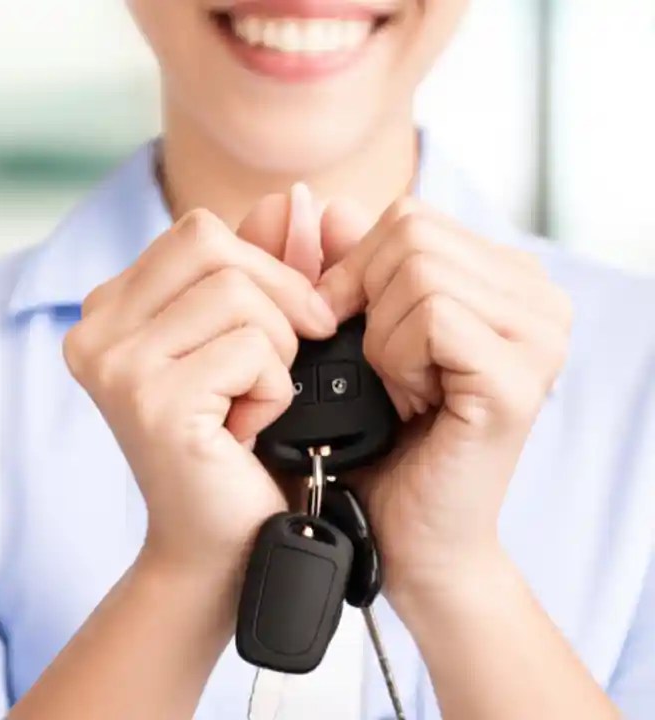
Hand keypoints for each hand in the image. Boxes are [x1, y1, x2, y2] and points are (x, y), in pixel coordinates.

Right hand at [64, 207, 337, 576]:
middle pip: (212, 245)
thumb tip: (296, 197)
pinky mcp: (149, 400)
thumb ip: (267, 266)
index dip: (264, 266)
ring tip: (252, 403)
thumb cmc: (239, 444)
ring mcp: (114, 365)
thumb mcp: (255, 338)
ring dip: (277, 352)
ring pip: (239, 294)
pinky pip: (252, 348)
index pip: (199, 231)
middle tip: (283, 361)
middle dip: (276, 296)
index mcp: (107, 308)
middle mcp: (93, 329)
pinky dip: (274, 389)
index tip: (287, 325)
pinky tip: (246, 430)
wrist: (222, 546)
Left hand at [316, 198, 572, 601]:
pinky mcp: (521, 377)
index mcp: (505, 278)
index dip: (352, 269)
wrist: (403, 535)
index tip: (343, 330)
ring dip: (380, 338)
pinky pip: (432, 317)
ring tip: (400, 389)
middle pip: (411, 232)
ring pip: (418, 270)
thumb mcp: (348, 339)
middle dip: (364, 301)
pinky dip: (396, 360)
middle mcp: (539, 297)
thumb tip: (325, 204)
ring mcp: (541, 336)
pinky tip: (412, 403)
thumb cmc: (376, 441)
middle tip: (376, 368)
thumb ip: (339, 270)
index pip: (408, 216)